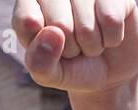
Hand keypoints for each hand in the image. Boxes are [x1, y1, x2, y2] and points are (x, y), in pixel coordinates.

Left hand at [12, 0, 137, 94]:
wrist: (111, 70)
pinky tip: (109, 34)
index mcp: (30, 5)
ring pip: (86, 25)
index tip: (49, 48)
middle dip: (70, 48)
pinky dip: (111, 38)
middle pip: (59, 24)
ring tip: (91, 42)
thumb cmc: (72, 67)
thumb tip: (52, 32)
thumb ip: (40, 61)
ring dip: (92, 46)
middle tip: (75, 48)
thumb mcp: (50, 74)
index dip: (40, 44)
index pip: (26, 20)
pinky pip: (111, 19)